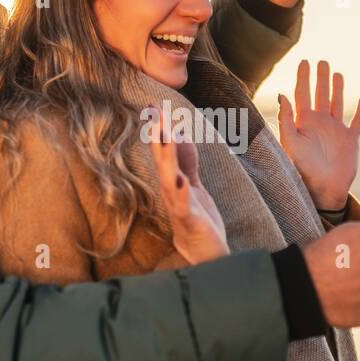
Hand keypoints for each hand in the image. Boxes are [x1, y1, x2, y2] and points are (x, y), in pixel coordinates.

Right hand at [148, 103, 227, 264]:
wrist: (205, 254)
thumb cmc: (197, 219)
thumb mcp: (192, 184)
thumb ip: (185, 161)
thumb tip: (178, 134)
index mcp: (174, 181)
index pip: (165, 151)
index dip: (160, 129)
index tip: (154, 106)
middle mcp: (172, 191)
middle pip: (163, 160)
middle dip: (160, 137)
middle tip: (156, 113)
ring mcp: (179, 206)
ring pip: (169, 178)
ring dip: (166, 157)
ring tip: (164, 136)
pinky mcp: (190, 221)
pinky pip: (184, 205)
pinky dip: (181, 193)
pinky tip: (181, 180)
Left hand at [278, 60, 359, 210]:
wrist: (323, 190)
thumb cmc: (303, 169)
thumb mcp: (291, 143)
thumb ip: (286, 120)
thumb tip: (283, 95)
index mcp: (304, 123)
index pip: (303, 94)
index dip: (303, 78)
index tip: (304, 61)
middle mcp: (320, 124)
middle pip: (320, 95)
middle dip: (321, 79)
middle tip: (322, 62)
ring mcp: (335, 132)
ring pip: (337, 104)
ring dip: (337, 89)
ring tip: (337, 74)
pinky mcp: (350, 141)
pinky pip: (356, 122)